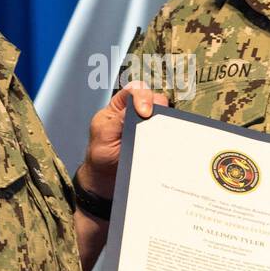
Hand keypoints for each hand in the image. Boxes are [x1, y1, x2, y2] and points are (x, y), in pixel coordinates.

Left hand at [79, 81, 168, 196]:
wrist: (105, 180)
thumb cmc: (100, 155)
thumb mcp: (104, 136)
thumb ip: (118, 121)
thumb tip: (135, 110)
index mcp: (119, 107)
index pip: (134, 90)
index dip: (143, 96)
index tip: (144, 112)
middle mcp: (135, 113)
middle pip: (154, 99)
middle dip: (158, 107)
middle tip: (158, 122)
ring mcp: (147, 126)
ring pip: (164, 115)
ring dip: (165, 122)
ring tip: (163, 134)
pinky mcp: (156, 139)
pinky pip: (167, 132)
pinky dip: (170, 135)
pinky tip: (168, 142)